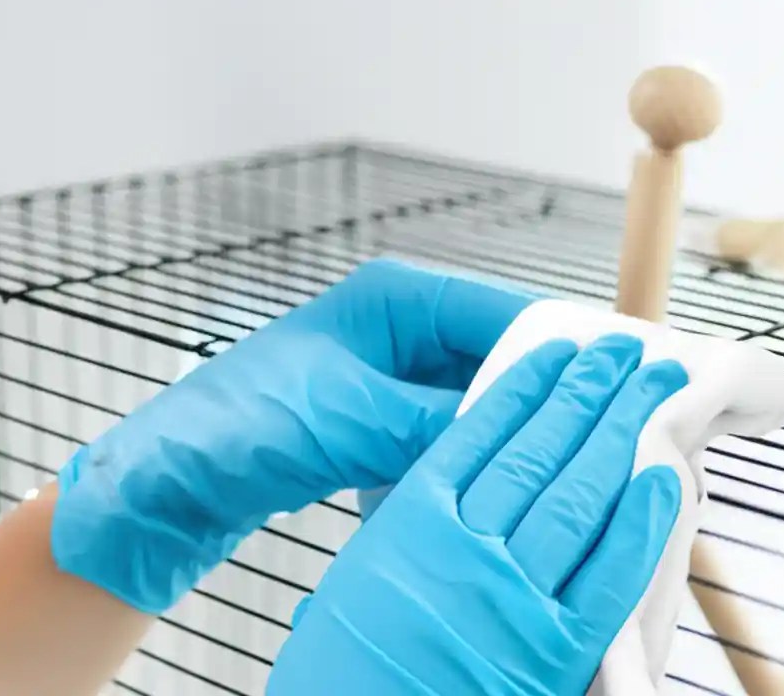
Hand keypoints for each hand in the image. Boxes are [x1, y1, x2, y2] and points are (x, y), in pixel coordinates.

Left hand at [50, 258, 535, 613]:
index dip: (561, 350)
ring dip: (498, 435)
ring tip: (531, 470)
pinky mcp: (392, 422)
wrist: (174, 477)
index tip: (608, 387)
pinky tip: (473, 486)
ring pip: (481, 402)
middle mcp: (409, 330)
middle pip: (503, 359)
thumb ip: (440, 423)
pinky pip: (452, 436)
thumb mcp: (352, 416)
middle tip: (579, 443)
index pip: (507, 312)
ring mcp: (402, 379)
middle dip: (534, 401)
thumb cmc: (241, 420)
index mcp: (400, 297)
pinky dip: (464, 460)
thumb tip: (520, 437)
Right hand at [265, 334, 686, 695]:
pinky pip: (608, 577)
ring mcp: (513, 599)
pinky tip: (662, 477)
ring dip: (621, 432)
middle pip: (539, 451)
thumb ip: (403, 536)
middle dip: (588, 391)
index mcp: (409, 527)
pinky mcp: (555, 652)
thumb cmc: (344, 681)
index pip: (480, 434)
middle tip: (624, 349)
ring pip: (577, 496)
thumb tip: (434, 497)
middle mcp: (464, 549)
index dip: (528, 385)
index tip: (559, 350)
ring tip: (650, 385)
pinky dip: (639, 524)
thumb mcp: (353, 591)